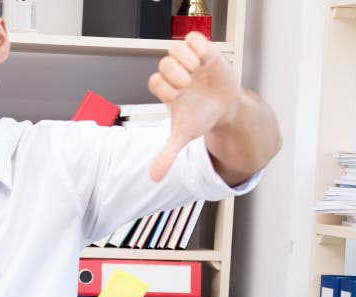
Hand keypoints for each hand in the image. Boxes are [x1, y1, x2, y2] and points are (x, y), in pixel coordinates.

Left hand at [148, 32, 240, 182]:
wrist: (224, 109)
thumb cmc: (200, 119)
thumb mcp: (183, 137)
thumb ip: (167, 154)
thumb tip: (154, 178)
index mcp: (167, 91)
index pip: (154, 81)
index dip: (164, 88)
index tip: (178, 97)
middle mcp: (176, 75)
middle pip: (164, 63)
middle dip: (176, 74)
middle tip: (188, 84)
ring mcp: (189, 63)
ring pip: (176, 47)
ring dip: (186, 59)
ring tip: (198, 71)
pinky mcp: (205, 52)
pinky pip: (194, 37)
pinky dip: (199, 45)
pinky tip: (206, 60)